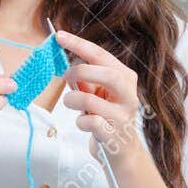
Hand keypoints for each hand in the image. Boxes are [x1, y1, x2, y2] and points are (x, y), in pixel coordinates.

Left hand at [54, 27, 142, 163]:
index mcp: (125, 78)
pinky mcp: (113, 135)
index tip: (59, 36)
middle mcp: (128, 95)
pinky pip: (90, 122)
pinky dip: (80, 121)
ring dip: (73, 100)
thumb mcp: (97, 93)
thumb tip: (65, 62)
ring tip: (71, 103)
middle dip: (81, 71)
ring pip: (92, 100)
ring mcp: (122, 116)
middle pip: (108, 73)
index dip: (79, 44)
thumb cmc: (107, 117)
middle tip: (66, 76)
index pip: (102, 55)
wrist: (121, 152)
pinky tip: (83, 122)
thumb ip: (85, 79)